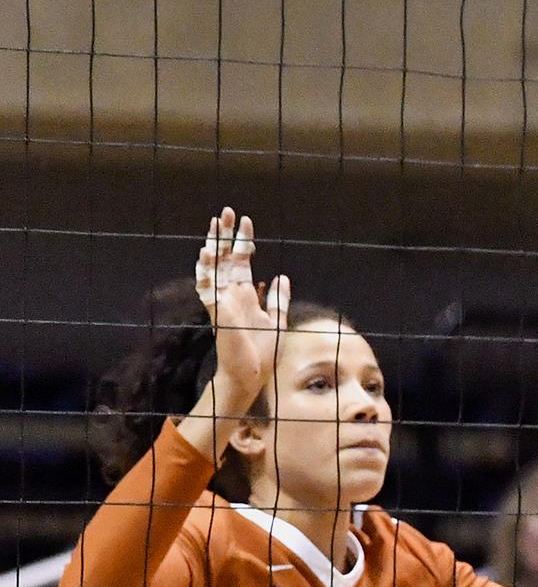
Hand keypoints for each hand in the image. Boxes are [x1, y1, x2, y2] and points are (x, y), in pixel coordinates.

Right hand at [195, 208, 289, 412]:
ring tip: (215, 223)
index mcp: (246, 294)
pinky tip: (206, 254)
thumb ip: (278, 300)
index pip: (241, 260)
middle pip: (226, 257)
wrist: (251, 375)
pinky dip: (206, 271)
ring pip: (215, 266)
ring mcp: (223, 301)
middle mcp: (232, 294)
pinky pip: (208, 288)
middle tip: (227, 211)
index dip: (242, 240)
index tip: (246, 220)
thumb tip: (281, 277)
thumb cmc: (262, 352)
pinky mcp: (218, 312)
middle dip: (226, 235)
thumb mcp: (277, 320)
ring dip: (214, 245)